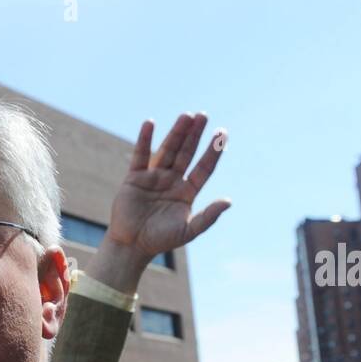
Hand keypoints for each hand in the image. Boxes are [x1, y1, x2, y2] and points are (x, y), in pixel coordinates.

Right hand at [104, 112, 230, 257]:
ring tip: (186, 116)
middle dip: (194, 135)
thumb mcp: (188, 231)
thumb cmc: (161, 240)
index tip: (222, 133)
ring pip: (167, 150)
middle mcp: (172, 181)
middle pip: (186, 153)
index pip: (203, 168)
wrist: (132, 245)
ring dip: (176, 133)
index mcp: (187, 192)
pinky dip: (144, 140)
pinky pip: (141, 155)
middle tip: (203, 116)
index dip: (213, 152)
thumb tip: (228, 201)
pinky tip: (150, 124)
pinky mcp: (135, 177)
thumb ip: (208, 217)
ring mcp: (154, 177)